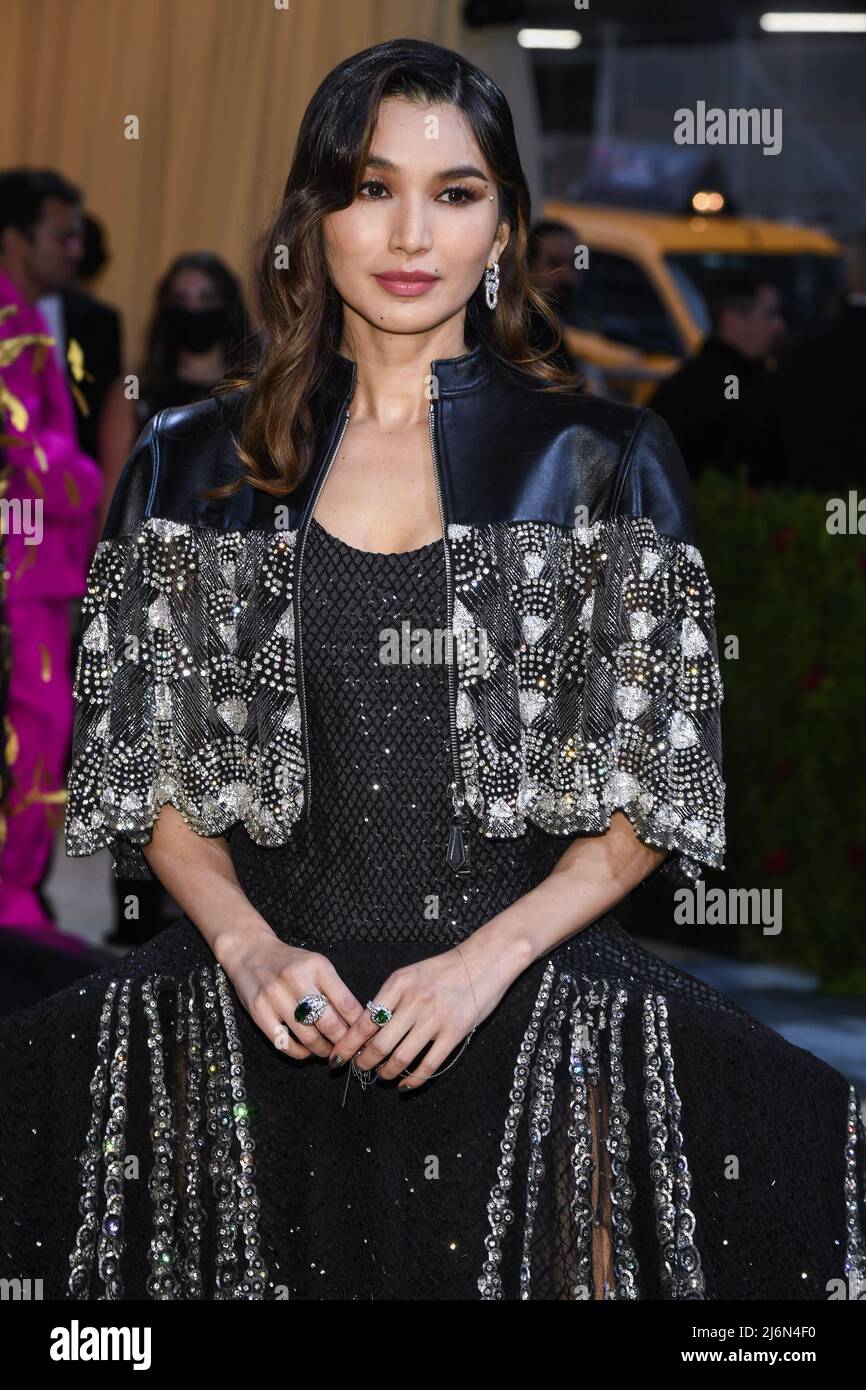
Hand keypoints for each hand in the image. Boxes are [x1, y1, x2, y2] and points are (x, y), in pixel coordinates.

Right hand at [218, 925, 364, 1058]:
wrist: (251, 952)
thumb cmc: (291, 962)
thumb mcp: (316, 966)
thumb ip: (335, 991)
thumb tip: (356, 1024)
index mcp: (317, 966)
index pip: (346, 1004)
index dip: (359, 1026)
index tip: (365, 1037)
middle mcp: (296, 980)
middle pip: (329, 1024)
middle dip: (343, 1042)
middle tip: (348, 1050)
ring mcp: (275, 997)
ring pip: (308, 1037)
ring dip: (323, 1050)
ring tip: (329, 1052)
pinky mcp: (258, 1012)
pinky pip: (284, 1044)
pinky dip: (300, 1053)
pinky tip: (307, 1051)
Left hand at [327, 944, 512, 1089]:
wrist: (483, 961)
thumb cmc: (444, 969)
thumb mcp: (410, 974)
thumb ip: (390, 998)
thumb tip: (368, 1026)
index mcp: (398, 985)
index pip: (365, 1022)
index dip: (347, 1044)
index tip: (337, 1057)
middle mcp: (414, 1002)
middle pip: (379, 1044)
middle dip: (364, 1062)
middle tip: (359, 1069)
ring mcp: (435, 1019)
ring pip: (401, 1057)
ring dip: (386, 1072)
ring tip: (381, 1076)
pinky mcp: (454, 1033)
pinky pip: (428, 1064)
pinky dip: (413, 1080)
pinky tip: (404, 1084)